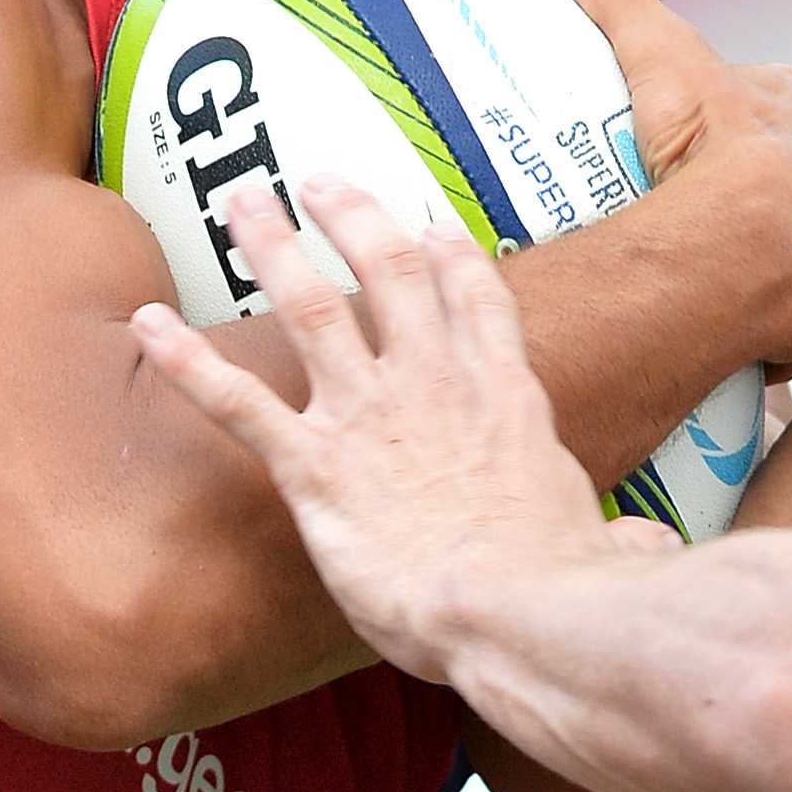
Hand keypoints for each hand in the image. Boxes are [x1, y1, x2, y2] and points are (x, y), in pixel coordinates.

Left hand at [132, 177, 659, 680]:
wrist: (519, 611)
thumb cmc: (566, 593)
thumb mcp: (605, 555)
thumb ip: (620, 544)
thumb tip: (642, 556)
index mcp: (506, 399)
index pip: (478, 301)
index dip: (451, 256)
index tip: (431, 225)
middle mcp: (434, 386)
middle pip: (391, 274)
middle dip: (353, 219)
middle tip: (319, 180)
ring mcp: (370, 417)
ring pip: (312, 308)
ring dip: (273, 249)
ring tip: (242, 202)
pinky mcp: (314, 465)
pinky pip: (237, 402)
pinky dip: (188, 361)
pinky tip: (150, 326)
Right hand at [547, 0, 791, 369]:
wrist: (748, 249)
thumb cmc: (712, 145)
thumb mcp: (659, 57)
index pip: (790, 95)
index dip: (752, 104)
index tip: (709, 121)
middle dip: (759, 185)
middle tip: (690, 201)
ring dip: (768, 253)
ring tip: (703, 266)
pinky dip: (769, 313)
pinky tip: (725, 315)